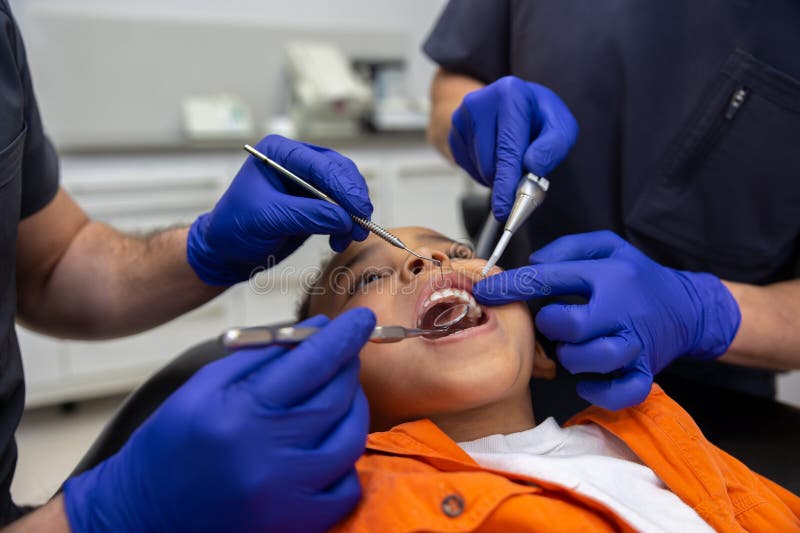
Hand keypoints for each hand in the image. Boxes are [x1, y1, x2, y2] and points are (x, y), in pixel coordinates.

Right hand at [63, 308, 375, 532]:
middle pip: (335, 398)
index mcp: (240, 413)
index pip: (311, 362)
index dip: (344, 336)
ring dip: (353, 409)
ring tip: (338, 395)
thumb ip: (259, 357)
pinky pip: (347, 487)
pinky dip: (346, 462)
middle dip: (347, 367)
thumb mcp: (203, 388)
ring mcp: (285, 495)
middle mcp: (267, 454)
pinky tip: (328, 445)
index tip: (363, 318)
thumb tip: (312, 333)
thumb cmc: (170, 447)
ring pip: (350, 439)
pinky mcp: (295, 524)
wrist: (142, 516)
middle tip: (343, 354)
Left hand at [188, 135, 372, 284]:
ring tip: (350, 236)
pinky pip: (341, 207)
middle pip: (339, 172)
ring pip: (345, 188)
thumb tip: (344, 219)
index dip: (343, 186)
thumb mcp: (268, 219)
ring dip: (353, 213)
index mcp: (278, 153)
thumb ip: (307, 215)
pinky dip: (347, 223)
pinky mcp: (314, 202)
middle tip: (361, 224)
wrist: (225, 251)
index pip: (320, 164)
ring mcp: (307, 181)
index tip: (358, 209)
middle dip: (353, 199)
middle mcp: (295, 162)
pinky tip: (340, 238)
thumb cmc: (234, 228)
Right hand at [449, 75, 577, 219]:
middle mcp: (480, 102)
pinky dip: (484, 170)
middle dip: (507, 181)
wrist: (509, 103)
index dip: (507, 183)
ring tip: (510, 157)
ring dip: (497, 175)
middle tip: (522, 181)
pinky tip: (495, 154)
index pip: (508, 148)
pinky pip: (468, 167)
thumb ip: (554, 146)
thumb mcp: (560, 126)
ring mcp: (461, 117)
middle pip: (490, 163)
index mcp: (510, 94)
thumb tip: (533, 166)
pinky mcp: (453, 132)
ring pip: (479, 169)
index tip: (506, 208)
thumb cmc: (537, 117)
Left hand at [473, 231, 740, 409]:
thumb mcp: (607, 246)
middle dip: (550, 326)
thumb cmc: (637, 277)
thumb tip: (532, 262)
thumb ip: (567, 248)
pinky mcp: (645, 372)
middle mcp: (621, 310)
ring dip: (571, 357)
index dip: (511, 286)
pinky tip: (587, 379)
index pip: (549, 278)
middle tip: (553, 322)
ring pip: (591, 358)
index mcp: (608, 275)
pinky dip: (598, 391)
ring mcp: (634, 344)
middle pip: (570, 325)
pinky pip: (620, 391)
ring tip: (573, 347)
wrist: (687, 308)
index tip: (485, 292)